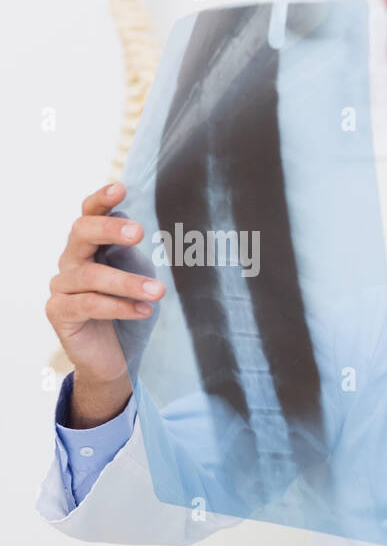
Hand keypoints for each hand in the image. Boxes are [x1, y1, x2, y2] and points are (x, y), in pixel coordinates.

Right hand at [45, 183, 164, 426]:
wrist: (112, 357)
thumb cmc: (128, 311)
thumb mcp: (140, 278)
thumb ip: (140, 255)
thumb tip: (168, 231)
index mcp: (89, 247)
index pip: (89, 215)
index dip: (101, 201)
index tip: (120, 188)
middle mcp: (70, 261)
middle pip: (80, 234)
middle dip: (109, 230)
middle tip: (139, 232)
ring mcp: (61, 287)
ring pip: (90, 276)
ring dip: (128, 282)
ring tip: (159, 291)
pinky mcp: (60, 313)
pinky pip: (88, 305)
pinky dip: (118, 307)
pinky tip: (144, 311)